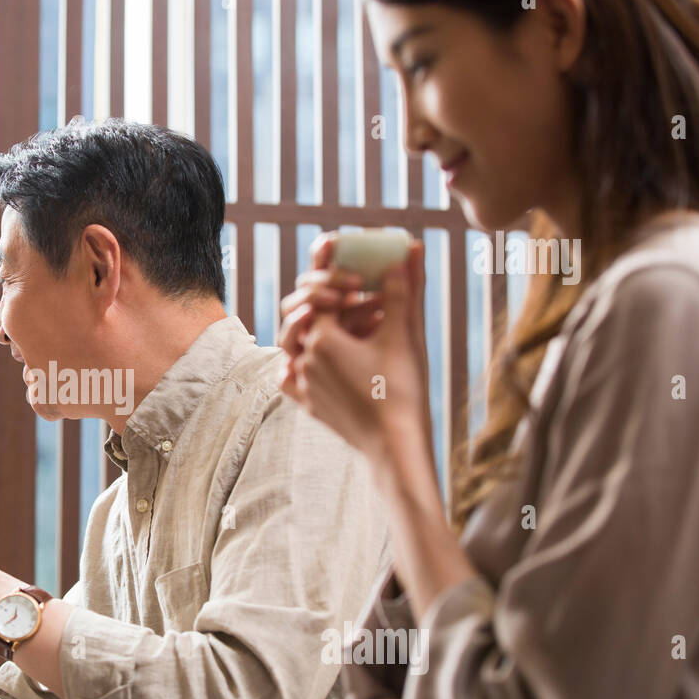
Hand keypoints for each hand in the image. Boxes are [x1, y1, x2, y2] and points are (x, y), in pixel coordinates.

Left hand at [278, 238, 431, 466]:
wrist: (394, 447)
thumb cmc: (401, 390)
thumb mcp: (405, 335)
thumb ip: (402, 290)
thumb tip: (407, 251)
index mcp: (322, 339)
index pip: (320, 294)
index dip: (338, 277)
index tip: (359, 273)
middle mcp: (304, 360)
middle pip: (302, 315)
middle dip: (326, 298)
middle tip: (353, 292)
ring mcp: (303, 384)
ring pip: (294, 344)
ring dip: (315, 327)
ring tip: (341, 321)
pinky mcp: (310, 406)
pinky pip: (290, 377)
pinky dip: (300, 361)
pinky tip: (316, 356)